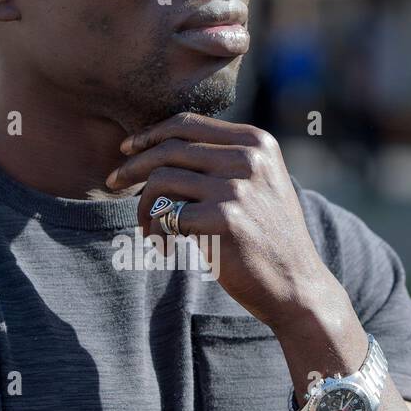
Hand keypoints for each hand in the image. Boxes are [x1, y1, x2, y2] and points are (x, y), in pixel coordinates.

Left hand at [105, 113, 345, 332]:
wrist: (296, 286)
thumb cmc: (266, 238)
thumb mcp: (257, 184)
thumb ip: (222, 159)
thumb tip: (159, 145)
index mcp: (256, 142)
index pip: (187, 124)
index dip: (150, 134)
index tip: (126, 150)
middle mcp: (249, 158)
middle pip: (169, 149)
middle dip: (133, 165)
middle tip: (113, 183)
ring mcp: (238, 188)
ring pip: (161, 180)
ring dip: (143, 206)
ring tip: (147, 228)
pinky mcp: (225, 219)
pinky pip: (168, 215)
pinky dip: (155, 231)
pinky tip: (162, 247)